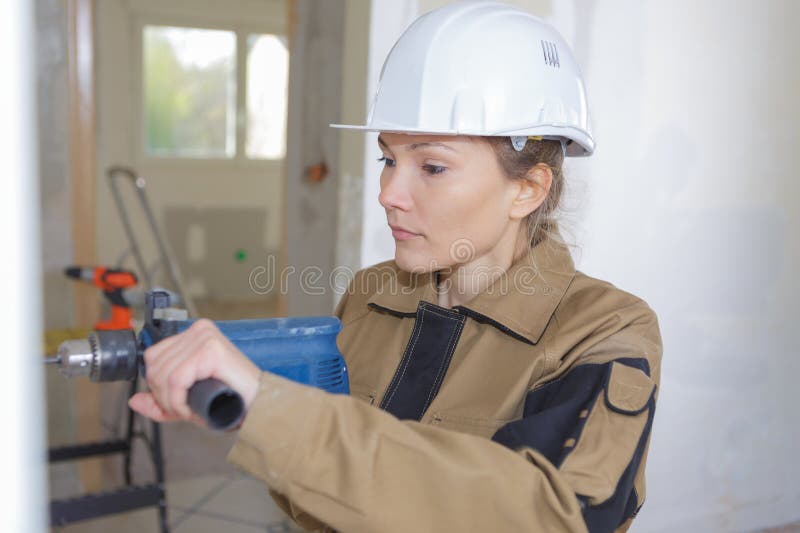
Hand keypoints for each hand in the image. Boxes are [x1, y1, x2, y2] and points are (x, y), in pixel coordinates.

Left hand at [129, 319, 261, 427]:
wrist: (258, 407)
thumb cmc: (231, 400)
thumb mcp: (188, 400)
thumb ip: (161, 400)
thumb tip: (134, 400)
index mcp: (194, 334)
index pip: (153, 355)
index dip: (156, 385)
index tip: (172, 401)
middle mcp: (200, 330)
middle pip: (154, 365)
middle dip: (162, 396)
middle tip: (181, 409)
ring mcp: (205, 338)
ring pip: (163, 374)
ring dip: (171, 402)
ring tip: (188, 411)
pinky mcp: (210, 350)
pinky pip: (176, 379)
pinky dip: (178, 401)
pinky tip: (191, 409)